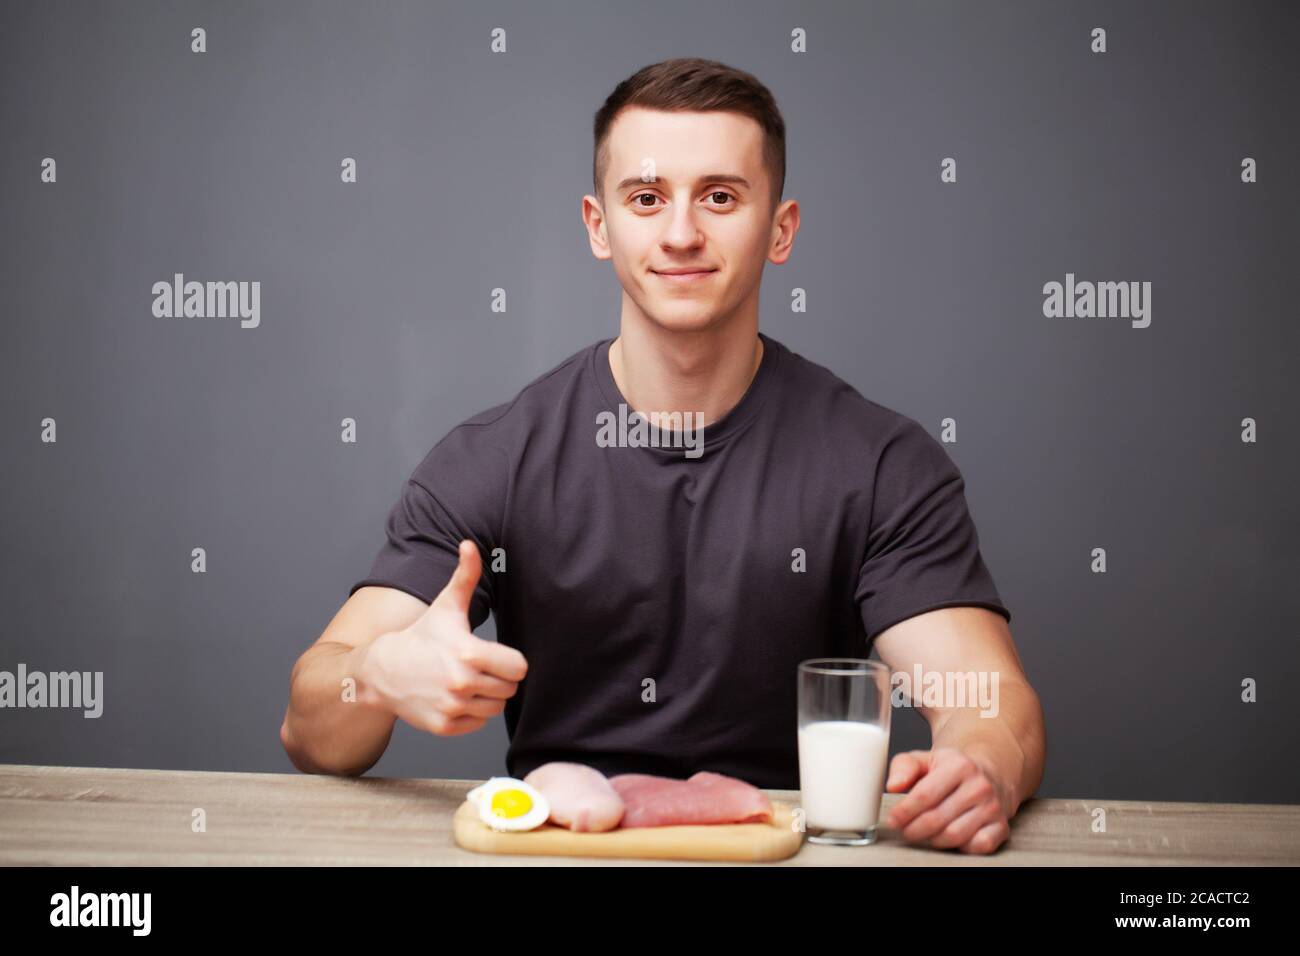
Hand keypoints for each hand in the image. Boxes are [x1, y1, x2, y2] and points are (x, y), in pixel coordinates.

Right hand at [356, 540, 526, 735]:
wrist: (381, 669)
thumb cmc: (421, 635)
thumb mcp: (446, 606)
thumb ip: (465, 576)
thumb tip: (470, 545)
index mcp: (469, 654)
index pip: (519, 668)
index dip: (511, 661)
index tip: (495, 655)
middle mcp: (462, 683)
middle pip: (510, 689)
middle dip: (500, 678)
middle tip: (480, 667)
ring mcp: (452, 707)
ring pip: (496, 707)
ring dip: (487, 696)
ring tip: (468, 681)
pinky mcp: (444, 726)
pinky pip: (478, 723)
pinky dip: (472, 713)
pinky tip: (456, 696)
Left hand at [883, 747, 1012, 853]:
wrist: (989, 774)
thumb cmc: (951, 769)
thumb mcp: (926, 759)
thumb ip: (904, 767)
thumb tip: (893, 786)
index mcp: (960, 765)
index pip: (925, 795)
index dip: (904, 811)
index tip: (893, 820)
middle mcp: (980, 786)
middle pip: (937, 819)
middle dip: (914, 829)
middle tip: (905, 830)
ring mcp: (993, 808)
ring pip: (954, 835)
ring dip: (933, 839)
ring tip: (923, 833)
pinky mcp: (1001, 827)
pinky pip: (978, 846)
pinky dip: (960, 847)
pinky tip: (949, 837)